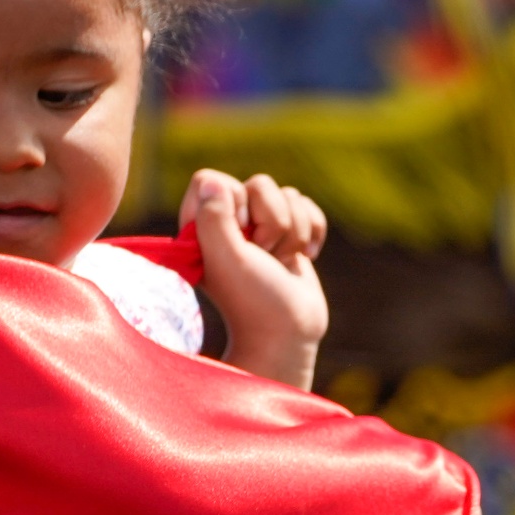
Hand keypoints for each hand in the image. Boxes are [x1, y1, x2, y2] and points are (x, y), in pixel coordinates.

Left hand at [181, 170, 328, 390]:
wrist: (289, 334)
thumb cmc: (253, 300)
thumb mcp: (226, 258)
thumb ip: (213, 218)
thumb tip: (214, 181)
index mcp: (201, 228)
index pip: (211, 180)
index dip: (233, 201)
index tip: (239, 236)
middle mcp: (229, 224)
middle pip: (258, 185)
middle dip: (271, 222)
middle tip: (262, 257)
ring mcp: (261, 229)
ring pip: (287, 195)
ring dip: (293, 232)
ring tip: (280, 263)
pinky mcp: (290, 235)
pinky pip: (307, 205)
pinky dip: (313, 231)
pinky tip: (304, 258)